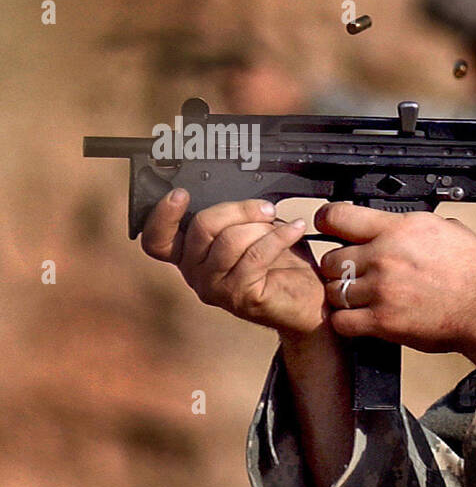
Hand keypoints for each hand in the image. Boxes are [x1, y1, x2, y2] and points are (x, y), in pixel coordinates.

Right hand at [140, 189, 326, 336]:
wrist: (307, 299)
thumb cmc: (279, 263)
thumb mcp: (250, 231)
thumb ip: (231, 216)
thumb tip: (232, 187)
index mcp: (189, 255)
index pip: (157, 240)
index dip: (162, 215)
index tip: (180, 193)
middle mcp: (194, 274)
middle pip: (203, 226)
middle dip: (239, 209)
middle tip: (266, 208)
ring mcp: (215, 288)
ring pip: (230, 240)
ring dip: (262, 226)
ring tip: (283, 226)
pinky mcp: (240, 296)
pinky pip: (256, 254)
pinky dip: (280, 236)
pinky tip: (295, 229)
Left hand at [314, 203, 475, 376]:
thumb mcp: (447, 230)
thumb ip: (412, 226)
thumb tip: (396, 223)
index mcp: (399, 229)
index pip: (337, 216)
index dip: (327, 220)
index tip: (327, 226)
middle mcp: (384, 256)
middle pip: (330, 259)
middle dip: (339, 266)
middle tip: (355, 273)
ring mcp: (381, 290)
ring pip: (333, 291)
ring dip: (343, 295)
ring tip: (361, 297)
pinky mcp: (382, 321)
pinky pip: (342, 321)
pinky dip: (346, 321)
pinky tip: (360, 318)